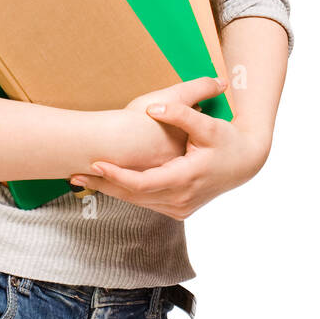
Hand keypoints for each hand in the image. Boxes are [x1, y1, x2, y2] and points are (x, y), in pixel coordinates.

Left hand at [70, 82, 271, 219]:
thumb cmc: (227, 140)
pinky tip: (105, 182)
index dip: (117, 174)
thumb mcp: (208, 125)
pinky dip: (126, 193)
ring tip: (81, 177)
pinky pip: (146, 202)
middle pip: (133, 195)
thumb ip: (182, 113)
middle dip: (103, 184)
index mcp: (186, 179)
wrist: (246, 162)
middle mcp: (181, 199)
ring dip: (110, 190)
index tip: (95, 162)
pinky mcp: (178, 209)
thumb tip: (155, 109)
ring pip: (137, 201)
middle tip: (73, 172)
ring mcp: (180, 208)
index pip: (143, 183)